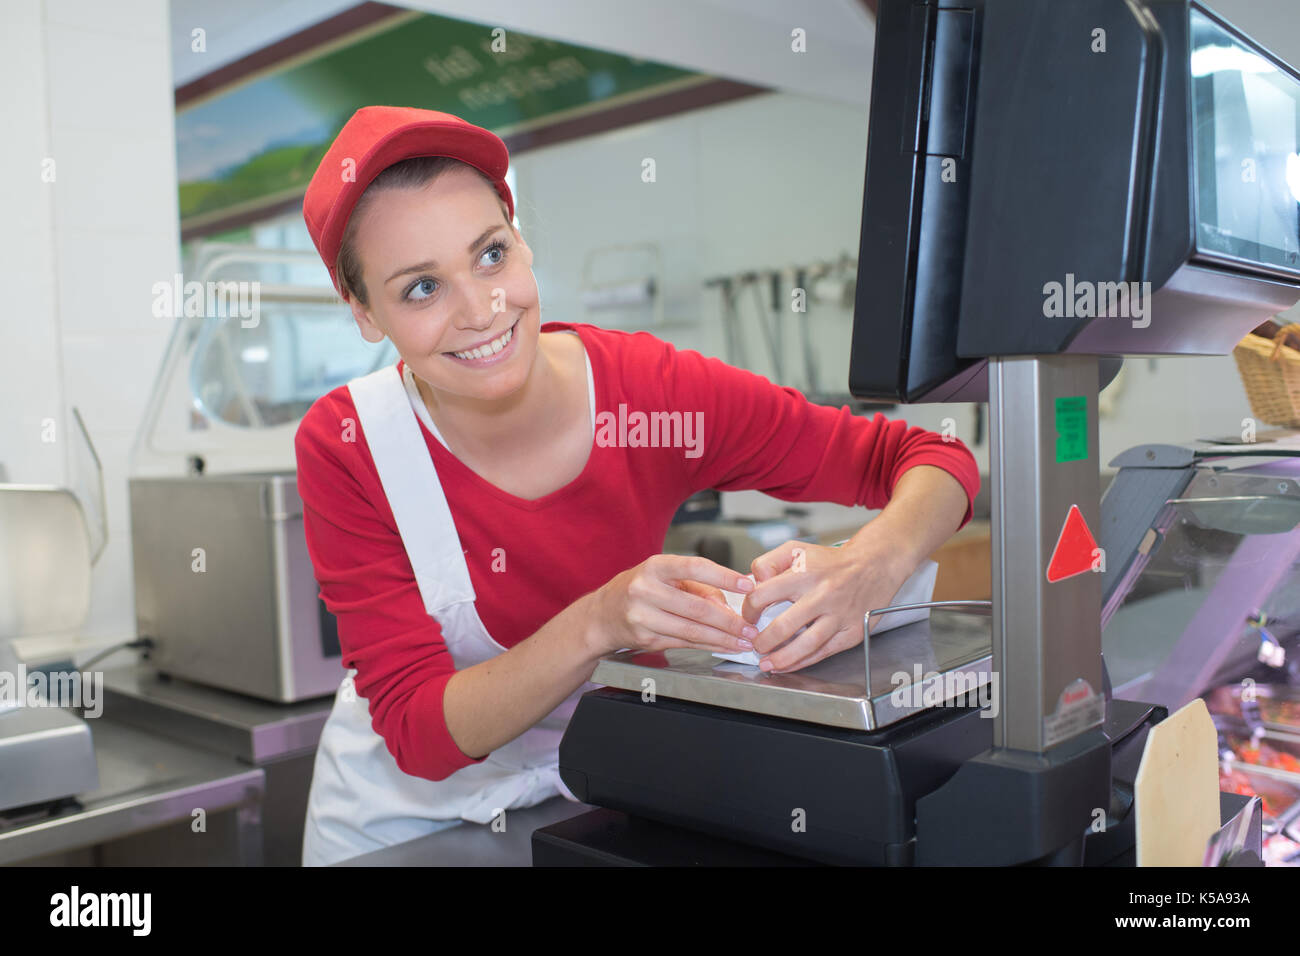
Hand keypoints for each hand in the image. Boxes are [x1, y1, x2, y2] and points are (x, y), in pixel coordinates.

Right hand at [588, 554, 758, 656]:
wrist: (602, 615)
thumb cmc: (639, 590)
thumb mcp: (664, 576)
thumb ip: (698, 587)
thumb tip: (728, 604)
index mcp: (655, 567)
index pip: (694, 567)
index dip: (723, 576)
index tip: (747, 585)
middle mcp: (645, 590)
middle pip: (697, 607)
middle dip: (729, 620)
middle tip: (751, 627)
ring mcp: (643, 616)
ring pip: (692, 630)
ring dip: (722, 638)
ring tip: (743, 640)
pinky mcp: (645, 638)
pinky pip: (684, 642)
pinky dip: (708, 645)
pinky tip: (724, 646)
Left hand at [741, 537, 913, 673]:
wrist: (874, 565)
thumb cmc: (831, 561)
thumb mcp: (796, 549)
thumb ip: (768, 562)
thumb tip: (752, 583)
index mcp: (804, 574)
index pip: (762, 596)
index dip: (749, 610)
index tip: (749, 617)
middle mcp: (821, 595)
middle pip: (782, 627)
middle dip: (762, 642)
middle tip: (755, 645)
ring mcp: (838, 616)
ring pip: (805, 645)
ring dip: (781, 659)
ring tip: (767, 663)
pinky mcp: (851, 632)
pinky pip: (823, 652)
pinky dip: (803, 662)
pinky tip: (789, 664)